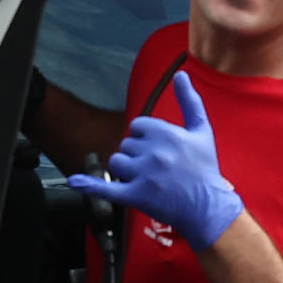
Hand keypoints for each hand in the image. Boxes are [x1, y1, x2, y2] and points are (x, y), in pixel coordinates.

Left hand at [63, 73, 242, 248]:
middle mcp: (154, 152)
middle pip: (126, 145)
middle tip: (157, 169)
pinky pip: (107, 188)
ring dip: (126, 170)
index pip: (137, 126)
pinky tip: (74, 181)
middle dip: (137, 155)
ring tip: (146, 179)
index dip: (145, 138)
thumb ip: (189, 100)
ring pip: (116, 162)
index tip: (158, 150)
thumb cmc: (204, 168)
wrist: (207, 207)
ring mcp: (144, 174)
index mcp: (166, 133)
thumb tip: (180, 74)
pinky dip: (89, 185)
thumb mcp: (201, 131)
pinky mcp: (136, 196)